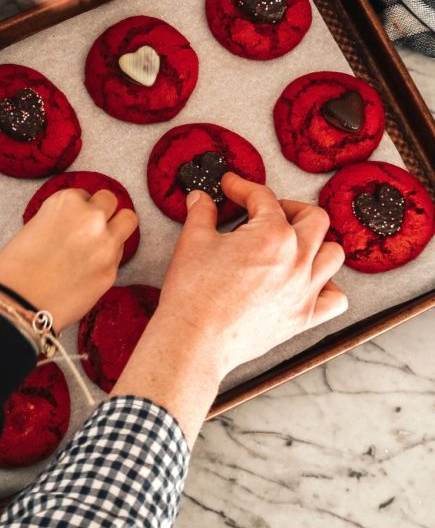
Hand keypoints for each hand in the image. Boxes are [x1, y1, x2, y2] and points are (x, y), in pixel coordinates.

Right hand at [0, 188, 137, 330]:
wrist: (18, 304)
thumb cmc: (15, 269)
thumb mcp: (34, 227)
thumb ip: (61, 220)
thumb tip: (75, 227)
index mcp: (66, 202)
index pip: (84, 195)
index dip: (78, 209)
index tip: (72, 221)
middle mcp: (90, 217)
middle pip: (110, 200)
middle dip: (102, 212)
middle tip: (90, 228)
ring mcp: (106, 244)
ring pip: (128, 220)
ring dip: (117, 227)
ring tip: (102, 242)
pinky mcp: (112, 271)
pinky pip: (119, 255)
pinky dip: (108, 259)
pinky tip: (90, 269)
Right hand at [155, 172, 347, 379]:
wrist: (195, 340)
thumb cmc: (194, 296)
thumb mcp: (192, 242)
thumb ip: (201, 213)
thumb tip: (201, 200)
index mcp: (272, 234)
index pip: (263, 197)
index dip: (243, 187)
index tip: (232, 187)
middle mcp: (297, 260)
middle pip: (314, 218)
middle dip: (289, 207)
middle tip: (266, 211)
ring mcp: (304, 290)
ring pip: (333, 254)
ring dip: (316, 243)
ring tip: (294, 243)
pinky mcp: (303, 318)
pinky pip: (336, 300)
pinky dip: (328, 287)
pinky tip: (310, 282)